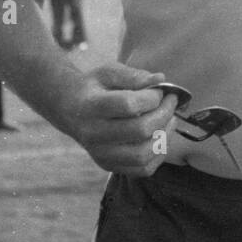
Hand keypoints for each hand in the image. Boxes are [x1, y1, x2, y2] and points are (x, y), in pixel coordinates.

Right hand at [56, 62, 177, 176]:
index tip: (161, 89)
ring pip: (143, 154)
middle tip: (171, 101)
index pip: (128, 105)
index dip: (152, 97)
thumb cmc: (94, 88)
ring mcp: (100, 154)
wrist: (70, 110)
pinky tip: (161, 135)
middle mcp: (93, 134)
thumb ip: (134, 75)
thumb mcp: (109, 72)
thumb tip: (160, 79)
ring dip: (165, 135)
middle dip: (164, 114)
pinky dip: (159, 154)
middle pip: (140, 130)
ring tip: (170, 118)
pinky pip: (142, 169)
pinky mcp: (108, 165)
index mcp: (91, 106)